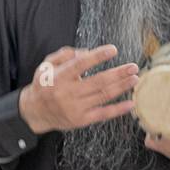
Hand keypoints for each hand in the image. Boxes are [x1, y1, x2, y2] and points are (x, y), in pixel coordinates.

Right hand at [18, 44, 137, 134]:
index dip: (98, 56)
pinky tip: (130, 103)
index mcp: (59, 77)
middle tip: (133, 66)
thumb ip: (64, 55)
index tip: (113, 50)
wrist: (34, 111)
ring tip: (134, 79)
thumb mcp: (46, 65)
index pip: (80, 64)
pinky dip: (118, 109)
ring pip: (103, 96)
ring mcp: (75, 108)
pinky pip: (103, 114)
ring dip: (121, 87)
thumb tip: (87, 51)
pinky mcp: (81, 120)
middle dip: (118, 73)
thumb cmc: (44, 85)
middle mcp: (67, 93)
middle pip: (98, 81)